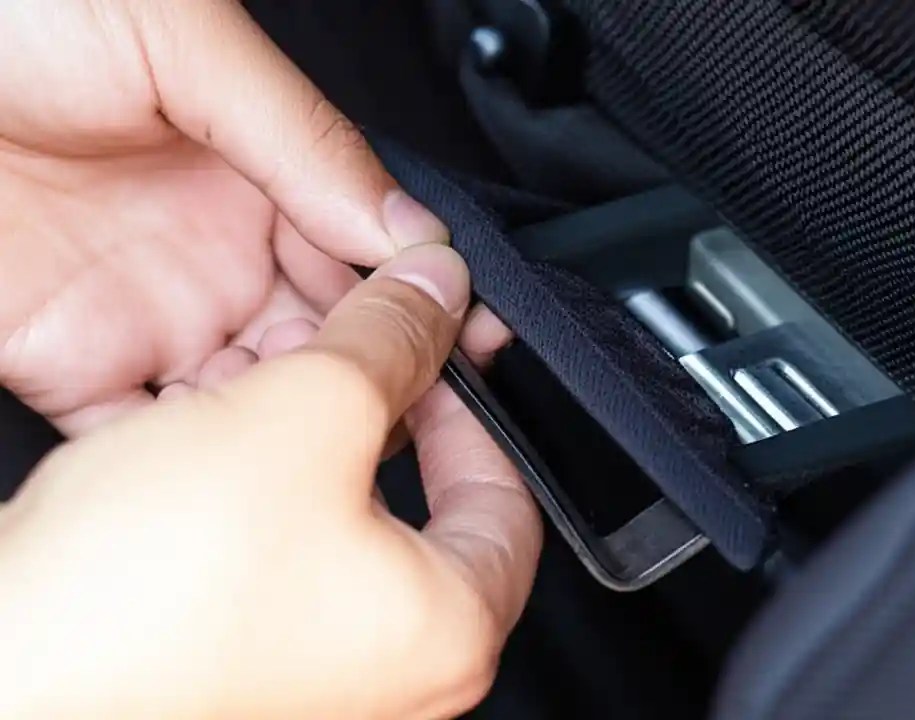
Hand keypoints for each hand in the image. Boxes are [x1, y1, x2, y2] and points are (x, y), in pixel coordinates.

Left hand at [0, 0, 444, 432]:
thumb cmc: (27, 12)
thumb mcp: (186, 44)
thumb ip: (305, 140)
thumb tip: (413, 230)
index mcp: (262, 179)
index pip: (367, 258)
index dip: (419, 299)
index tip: (466, 337)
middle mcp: (220, 258)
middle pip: (325, 344)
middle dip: (375, 378)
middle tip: (415, 408)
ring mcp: (151, 316)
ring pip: (251, 406)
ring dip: (292, 436)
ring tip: (333, 456)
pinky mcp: (69, 364)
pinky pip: (139, 437)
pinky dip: (186, 466)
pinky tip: (227, 473)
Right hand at [0, 247, 542, 719]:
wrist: (5, 672)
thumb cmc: (148, 590)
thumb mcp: (306, 414)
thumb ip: (391, 341)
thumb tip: (433, 292)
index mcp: (452, 633)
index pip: (512, 495)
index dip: (474, 402)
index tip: (437, 354)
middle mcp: (398, 677)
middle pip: (431, 509)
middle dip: (387, 414)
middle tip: (356, 355)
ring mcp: (319, 681)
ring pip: (349, 527)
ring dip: (319, 445)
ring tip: (275, 389)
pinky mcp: (244, 669)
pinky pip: (285, 560)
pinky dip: (268, 495)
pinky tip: (218, 452)